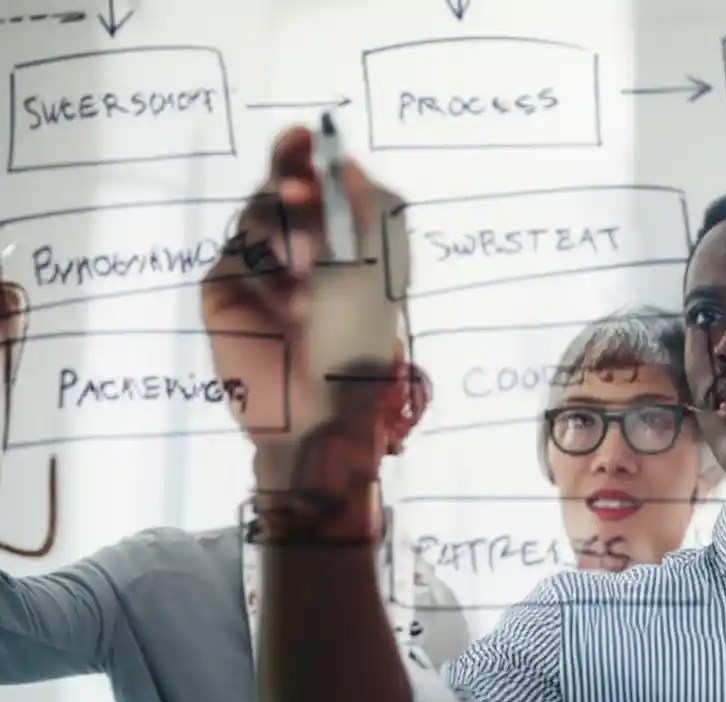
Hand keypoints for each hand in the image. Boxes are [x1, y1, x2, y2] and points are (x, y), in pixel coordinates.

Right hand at [200, 125, 404, 446]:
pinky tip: (291, 308)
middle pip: (279, 185)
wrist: (320, 410)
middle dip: (289, 181)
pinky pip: (234, 257)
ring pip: (255, 215)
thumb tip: (344, 162)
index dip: (308, 157)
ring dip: (281, 233)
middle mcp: (299, 243)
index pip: (318, 178)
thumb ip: (362, 211)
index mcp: (342, 236)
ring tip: (306, 272)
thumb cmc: (357, 340)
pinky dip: (265, 276)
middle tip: (300, 193)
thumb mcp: (375, 273)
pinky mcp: (224, 289)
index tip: (306, 142)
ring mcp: (259, 266)